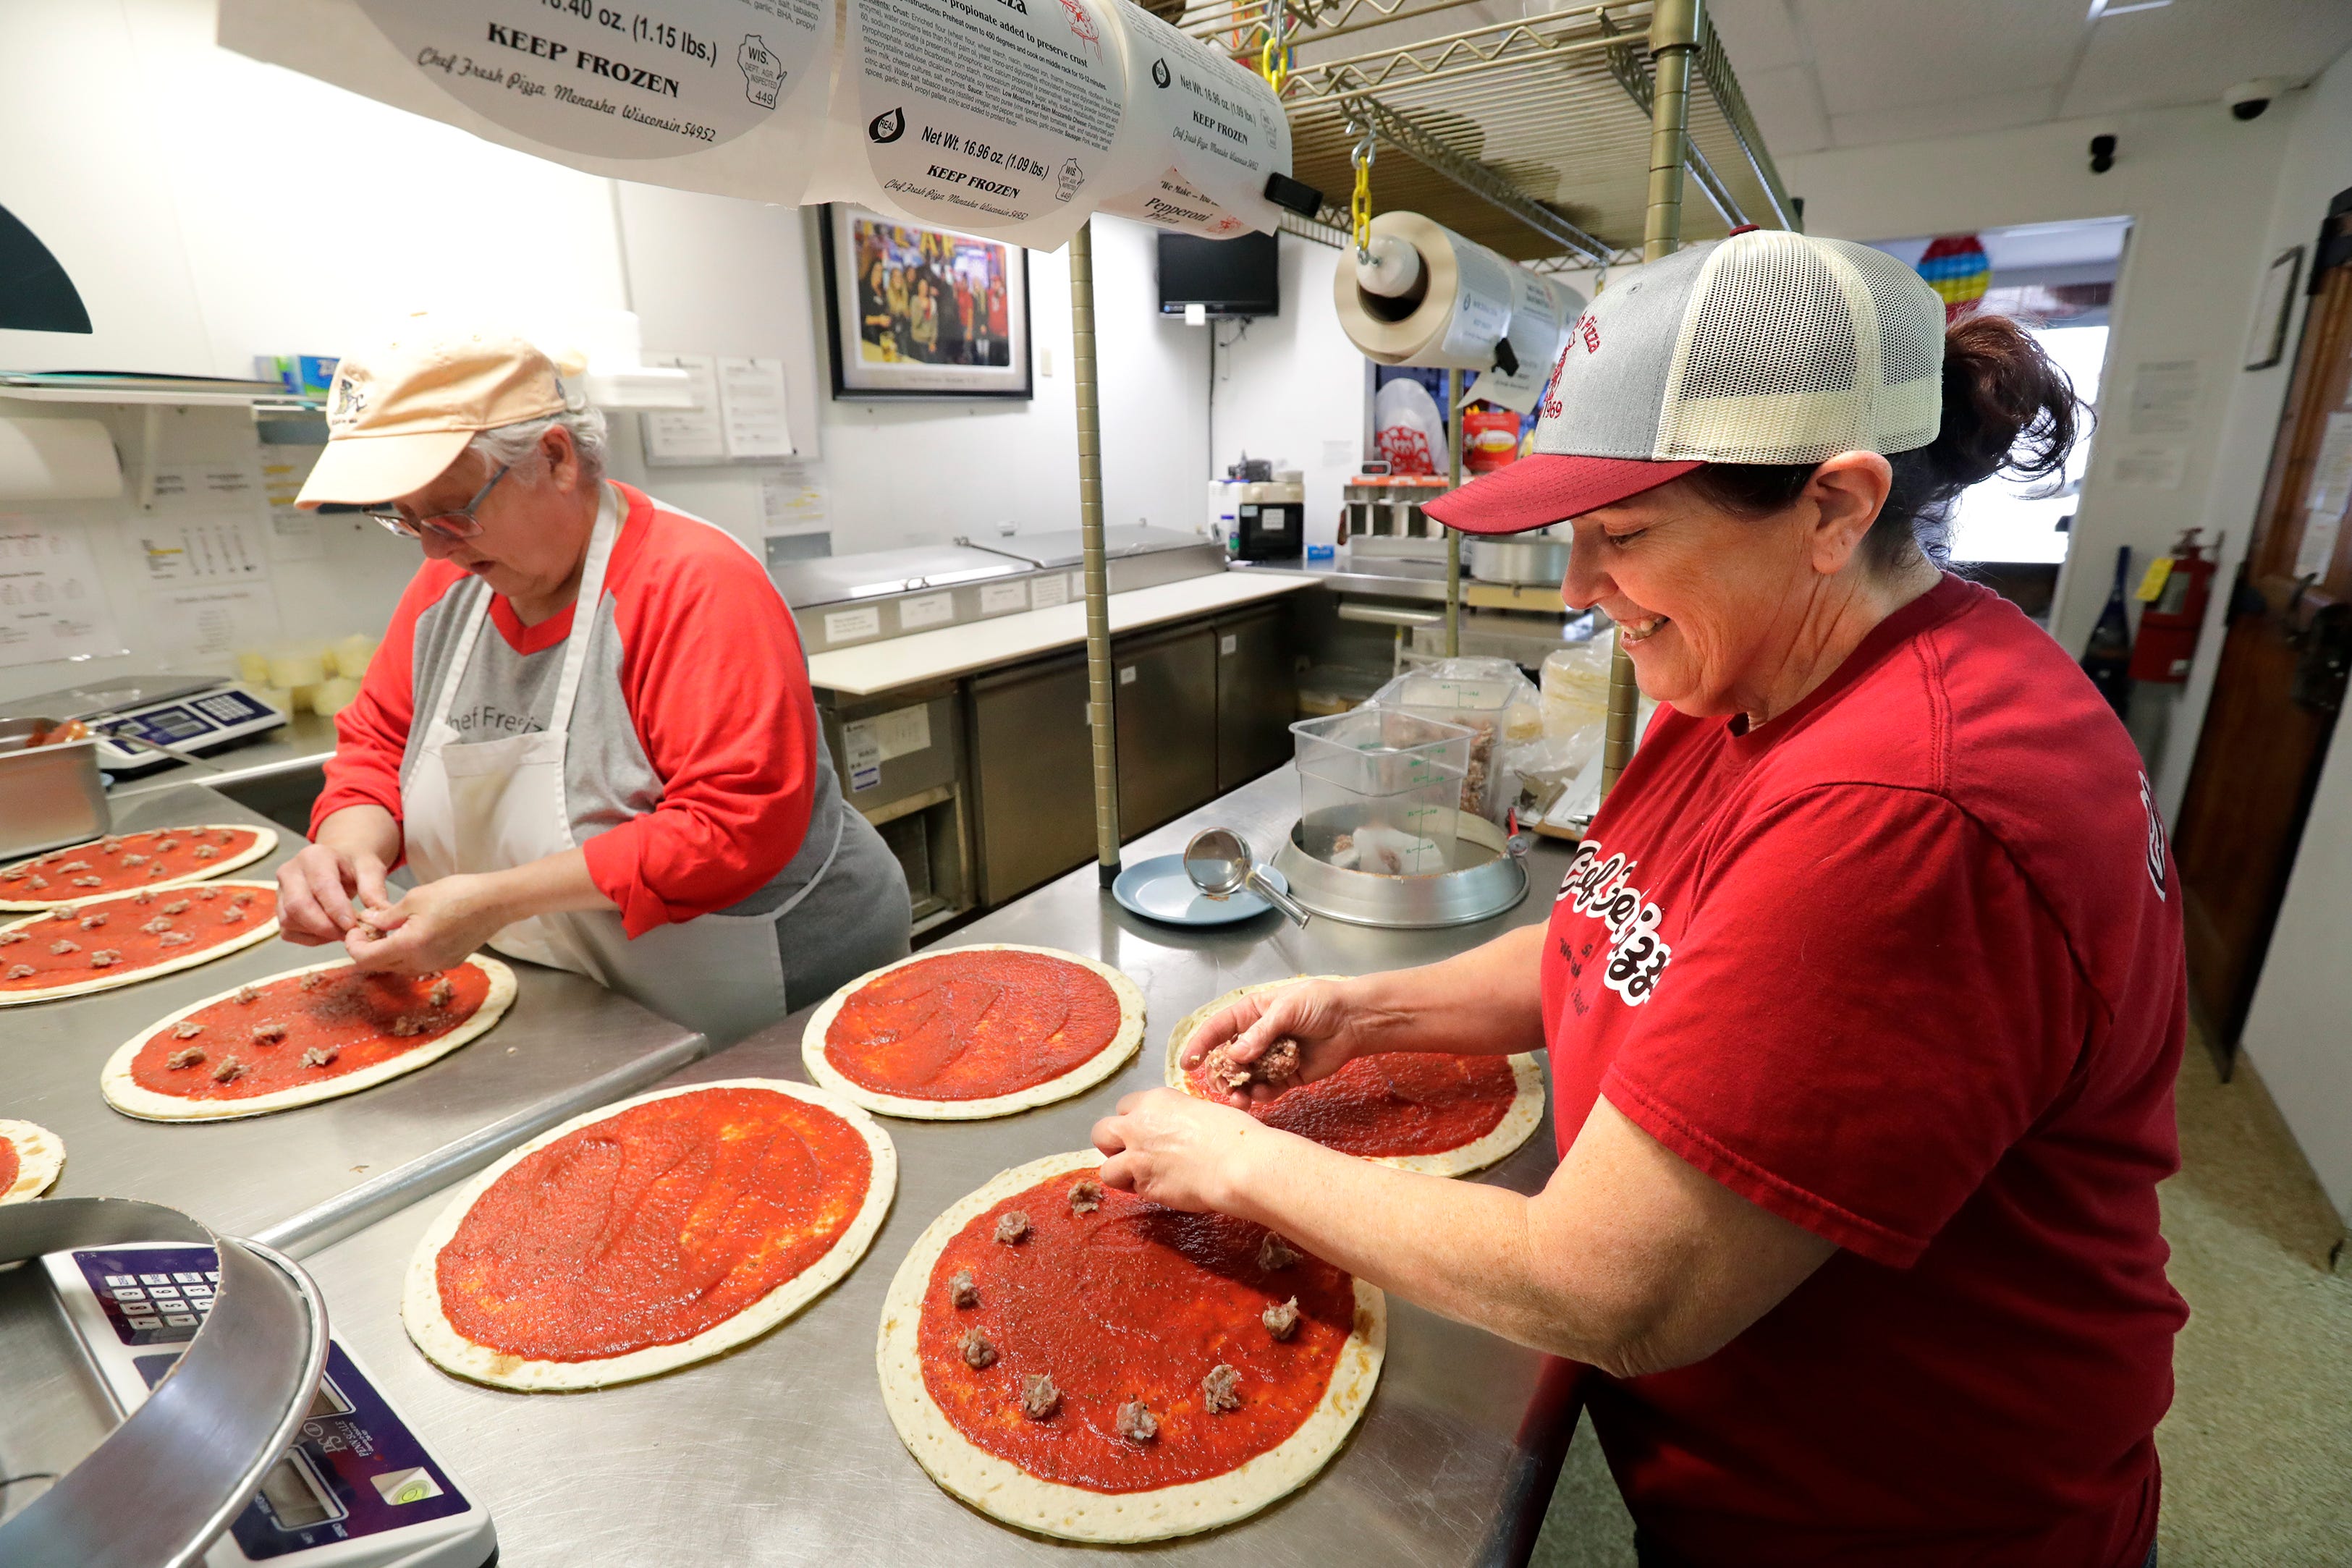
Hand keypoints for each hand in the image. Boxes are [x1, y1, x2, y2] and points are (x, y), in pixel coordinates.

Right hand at [276, 840, 393, 945]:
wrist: (338, 863)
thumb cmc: (353, 865)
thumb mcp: (370, 869)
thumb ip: (374, 889)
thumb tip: (381, 916)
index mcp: (314, 856)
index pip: (321, 886)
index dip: (336, 909)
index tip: (352, 926)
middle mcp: (290, 872)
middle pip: (298, 906)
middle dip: (325, 926)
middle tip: (349, 935)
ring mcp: (280, 891)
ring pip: (290, 921)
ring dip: (318, 933)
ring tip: (343, 932)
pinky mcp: (279, 909)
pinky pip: (289, 932)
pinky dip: (311, 938)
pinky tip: (330, 933)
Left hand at [343, 874, 508, 973]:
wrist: (496, 902)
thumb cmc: (458, 894)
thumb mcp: (415, 898)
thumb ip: (387, 916)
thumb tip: (369, 922)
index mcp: (409, 945)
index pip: (365, 958)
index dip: (352, 945)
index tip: (354, 929)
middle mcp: (422, 962)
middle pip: (380, 967)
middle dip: (368, 949)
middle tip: (367, 929)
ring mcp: (437, 965)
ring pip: (398, 967)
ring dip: (387, 953)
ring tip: (389, 930)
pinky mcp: (449, 962)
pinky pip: (418, 964)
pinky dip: (407, 953)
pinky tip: (413, 934)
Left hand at [1091, 1089, 1270, 1213]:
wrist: (1238, 1165)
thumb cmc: (1234, 1134)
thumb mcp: (1201, 1109)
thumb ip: (1176, 1117)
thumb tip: (1175, 1130)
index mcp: (1154, 1101)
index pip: (1124, 1107)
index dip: (1133, 1121)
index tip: (1145, 1132)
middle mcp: (1138, 1126)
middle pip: (1101, 1133)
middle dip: (1112, 1144)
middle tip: (1131, 1154)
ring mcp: (1137, 1158)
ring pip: (1106, 1169)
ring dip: (1120, 1173)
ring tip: (1141, 1177)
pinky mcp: (1145, 1187)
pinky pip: (1131, 1190)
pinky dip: (1141, 1191)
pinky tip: (1162, 1188)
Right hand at [1180, 978, 1362, 1107]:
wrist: (1353, 1021)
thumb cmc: (1319, 1004)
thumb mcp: (1287, 1009)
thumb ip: (1260, 1033)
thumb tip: (1235, 1056)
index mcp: (1250, 1014)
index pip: (1217, 1029)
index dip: (1200, 1045)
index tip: (1187, 1064)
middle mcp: (1256, 1038)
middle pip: (1227, 1060)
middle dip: (1221, 1075)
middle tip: (1222, 1088)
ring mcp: (1270, 1058)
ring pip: (1245, 1078)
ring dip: (1239, 1089)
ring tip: (1240, 1099)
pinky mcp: (1286, 1076)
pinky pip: (1267, 1088)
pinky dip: (1262, 1094)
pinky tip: (1262, 1094)